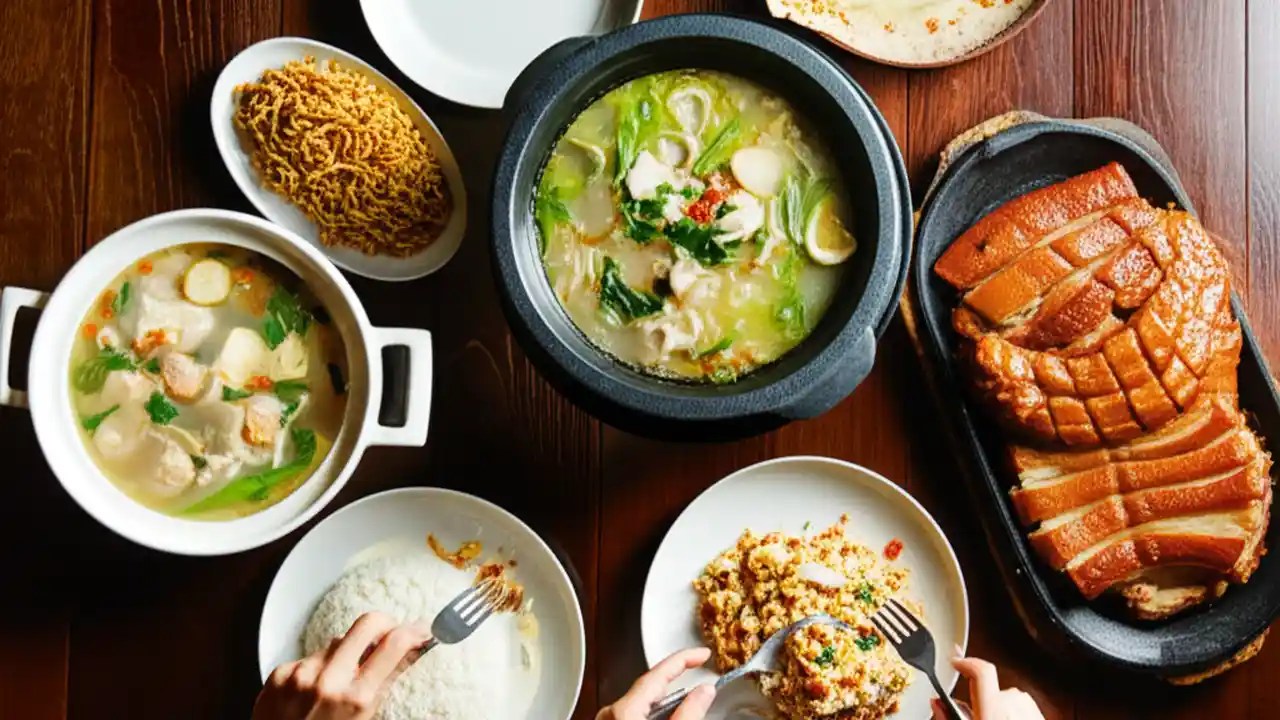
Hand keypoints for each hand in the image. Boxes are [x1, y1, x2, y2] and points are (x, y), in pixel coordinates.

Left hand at [253, 612, 430, 719]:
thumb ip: (385, 685)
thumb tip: (411, 653)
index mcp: (356, 699)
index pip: (393, 644)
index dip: (413, 632)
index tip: (420, 631)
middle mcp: (328, 681)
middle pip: (367, 624)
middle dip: (384, 625)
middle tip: (390, 633)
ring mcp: (301, 673)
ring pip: (337, 640)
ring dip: (348, 652)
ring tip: (344, 678)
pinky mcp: (280, 672)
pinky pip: (311, 656)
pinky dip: (319, 667)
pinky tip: (316, 688)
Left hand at [598, 647, 716, 719]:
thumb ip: (689, 713)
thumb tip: (704, 692)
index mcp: (624, 710)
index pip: (659, 673)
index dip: (684, 659)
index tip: (702, 653)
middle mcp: (610, 712)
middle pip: (650, 687)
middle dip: (676, 684)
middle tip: (700, 680)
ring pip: (642, 702)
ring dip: (665, 704)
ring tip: (684, 709)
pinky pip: (633, 712)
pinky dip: (651, 714)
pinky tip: (666, 718)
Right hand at [932, 654, 1044, 719]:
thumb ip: (949, 718)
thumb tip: (937, 704)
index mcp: (994, 710)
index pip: (981, 670)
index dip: (966, 661)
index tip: (956, 662)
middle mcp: (1014, 705)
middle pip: (991, 688)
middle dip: (980, 701)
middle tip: (972, 718)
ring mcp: (1030, 711)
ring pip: (1007, 699)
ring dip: (998, 710)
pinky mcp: (1040, 717)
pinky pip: (1022, 708)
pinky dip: (1013, 715)